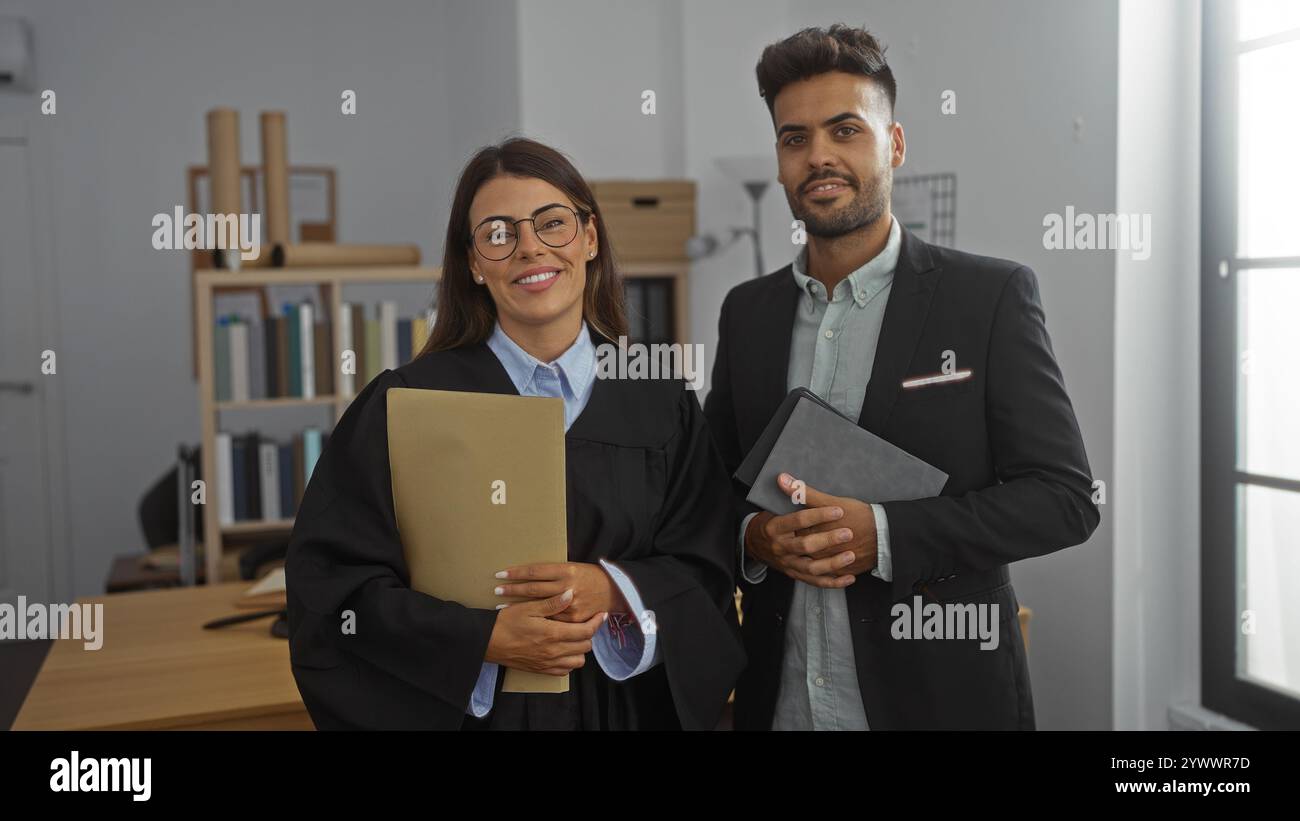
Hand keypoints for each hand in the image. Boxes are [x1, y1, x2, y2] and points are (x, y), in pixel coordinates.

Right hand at [484, 589, 606, 675]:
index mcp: (553, 634)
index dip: (597, 623)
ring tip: (574, 636)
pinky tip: (563, 649)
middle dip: (589, 633)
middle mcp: (553, 652)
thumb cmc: (506, 622)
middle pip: (585, 646)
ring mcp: (548, 663)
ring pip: (578, 661)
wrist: (487, 642)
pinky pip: (565, 670)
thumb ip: (552, 603)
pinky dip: (569, 661)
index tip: (601, 614)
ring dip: (580, 648)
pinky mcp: (541, 670)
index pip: (586, 631)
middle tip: (585, 622)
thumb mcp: (528, 607)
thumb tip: (570, 594)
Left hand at [494, 561, 629, 622]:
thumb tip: (529, 573)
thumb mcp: (572, 568)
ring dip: (519, 606)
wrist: (613, 591)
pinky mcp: (574, 619)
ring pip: (539, 606)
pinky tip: (522, 621)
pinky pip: (552, 620)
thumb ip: (553, 572)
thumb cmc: (589, 577)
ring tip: (501, 606)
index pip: (535, 571)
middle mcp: (567, 587)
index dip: (517, 573)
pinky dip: (536, 620)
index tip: (500, 574)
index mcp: (566, 571)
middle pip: (533, 588)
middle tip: (496, 590)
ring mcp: (571, 604)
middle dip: (513, 590)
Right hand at [743, 473, 878, 586]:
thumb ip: (788, 496)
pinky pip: (815, 582)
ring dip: (833, 564)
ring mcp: (788, 564)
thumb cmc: (770, 524)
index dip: (819, 515)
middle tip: (848, 533)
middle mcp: (781, 548)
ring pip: (811, 568)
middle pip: (805, 545)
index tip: (838, 511)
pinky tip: (849, 577)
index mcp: (776, 528)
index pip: (798, 520)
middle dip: (828, 539)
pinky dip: (833, 582)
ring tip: (850, 556)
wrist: (753, 546)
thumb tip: (783, 476)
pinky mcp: (795, 575)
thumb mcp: (776, 509)